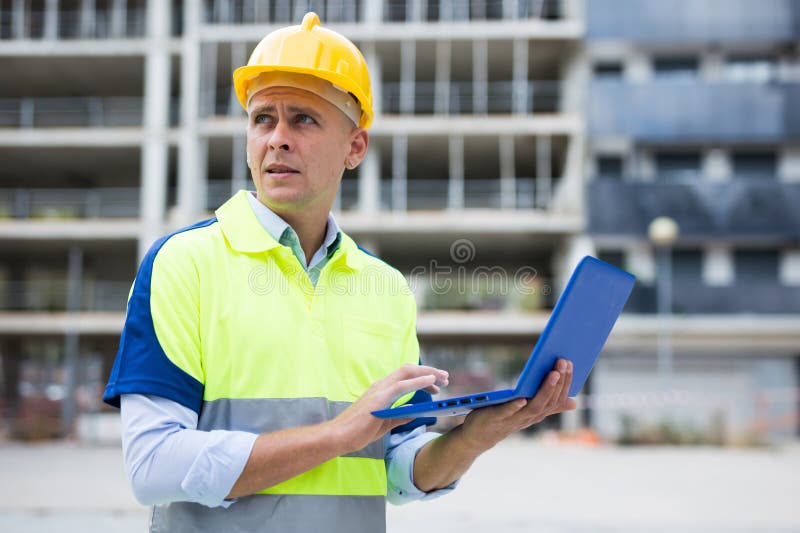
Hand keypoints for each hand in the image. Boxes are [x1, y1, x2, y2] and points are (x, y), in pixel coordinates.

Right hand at [331, 363, 448, 454]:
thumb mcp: (386, 422)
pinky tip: (431, 381)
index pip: (405, 376)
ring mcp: (380, 389)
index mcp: (382, 390)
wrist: (341, 436)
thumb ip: (400, 415)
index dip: (423, 377)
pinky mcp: (380, 397)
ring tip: (443, 378)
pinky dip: (418, 381)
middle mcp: (381, 385)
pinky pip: (402, 385)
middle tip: (445, 377)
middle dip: (429, 371)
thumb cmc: (359, 431)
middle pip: (409, 369)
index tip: (437, 383)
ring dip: (427, 373)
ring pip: (407, 372)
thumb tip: (416, 411)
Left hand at [459, 358, 577, 451]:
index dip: (565, 382)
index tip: (569, 363)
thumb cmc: (506, 419)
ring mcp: (514, 419)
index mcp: (538, 413)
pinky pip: (508, 412)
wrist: (480, 435)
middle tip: (563, 362)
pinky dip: (516, 406)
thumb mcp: (530, 411)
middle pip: (548, 401)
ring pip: (534, 407)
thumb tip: (574, 402)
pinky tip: (522, 397)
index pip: (557, 399)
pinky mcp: (497, 418)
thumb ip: (550, 405)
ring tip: (552, 373)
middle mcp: (529, 417)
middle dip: (558, 382)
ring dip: (545, 390)